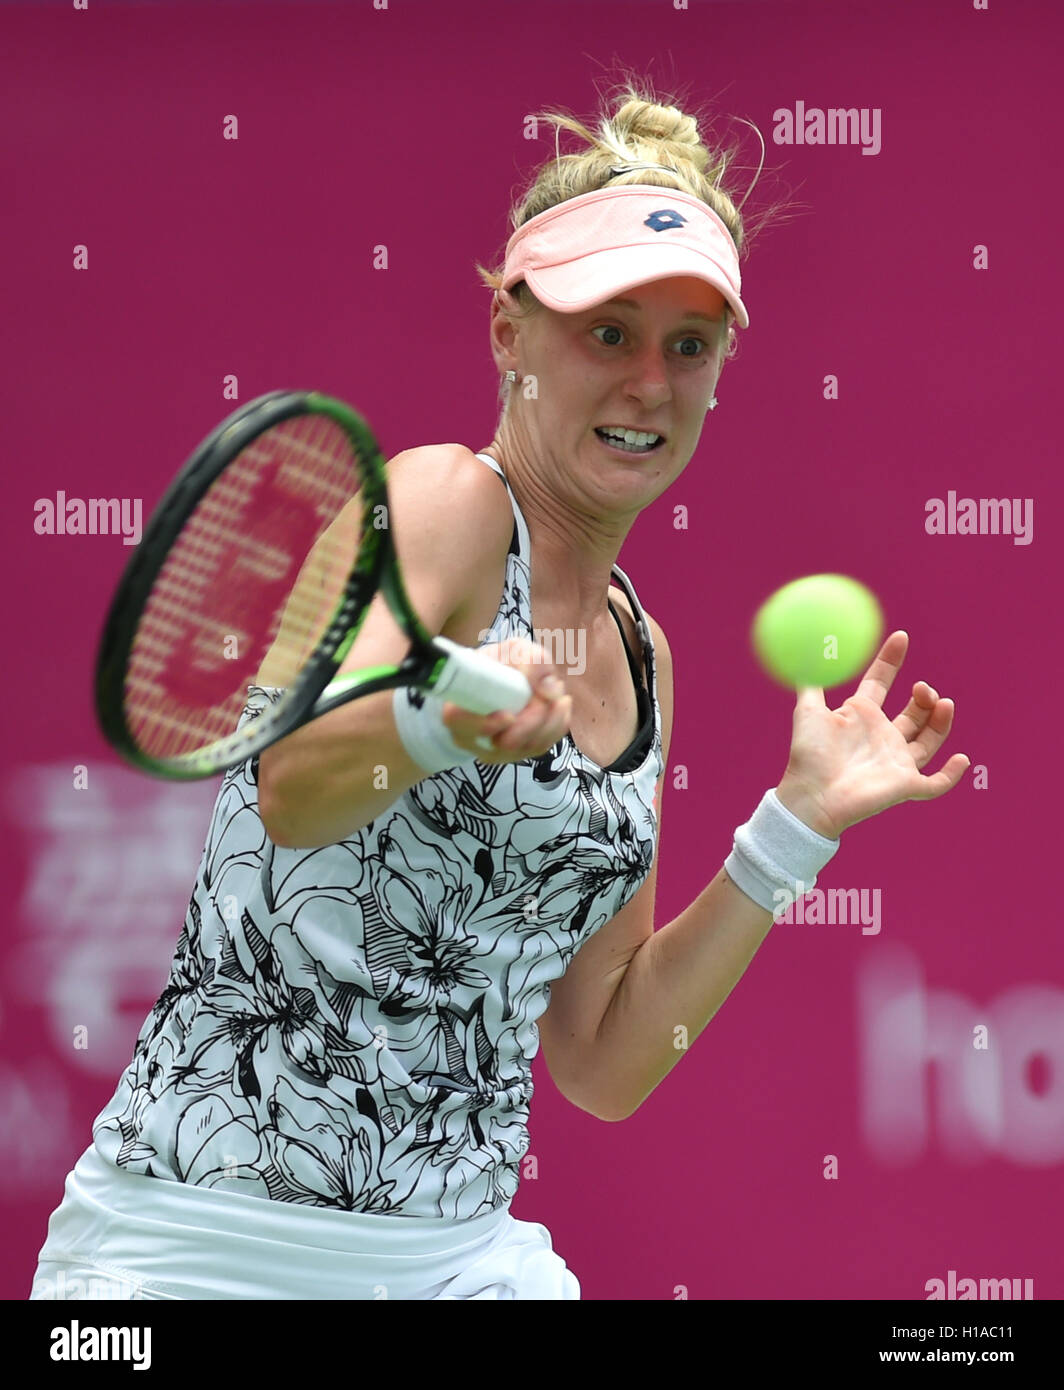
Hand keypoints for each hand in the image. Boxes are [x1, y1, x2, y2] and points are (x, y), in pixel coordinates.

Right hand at [440, 637, 572, 763]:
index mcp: (456, 707)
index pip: (459, 723)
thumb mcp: (513, 650)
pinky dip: (556, 725)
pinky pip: (543, 746)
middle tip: (547, 692)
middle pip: (506, 743)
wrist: (498, 682)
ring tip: (557, 694)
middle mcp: (471, 737)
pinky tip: (560, 706)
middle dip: (534, 717)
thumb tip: (549, 689)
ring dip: (550, 719)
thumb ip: (531, 660)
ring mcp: (494, 751)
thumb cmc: (500, 665)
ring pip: (528, 747)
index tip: (509, 715)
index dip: (486, 724)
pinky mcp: (516, 755)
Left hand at [774, 630, 970, 838]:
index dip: (891, 660)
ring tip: (941, 703)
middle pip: (913, 712)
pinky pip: (935, 783)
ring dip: (940, 722)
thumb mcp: (807, 712)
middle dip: (922, 696)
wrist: (810, 796)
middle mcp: (881, 737)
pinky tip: (961, 758)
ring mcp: (895, 762)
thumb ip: (810, 683)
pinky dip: (951, 774)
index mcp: (860, 716)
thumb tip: (805, 653)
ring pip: (930, 740)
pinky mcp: (904, 786)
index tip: (900, 637)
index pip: (881, 682)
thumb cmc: (808, 756)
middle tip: (921, 687)